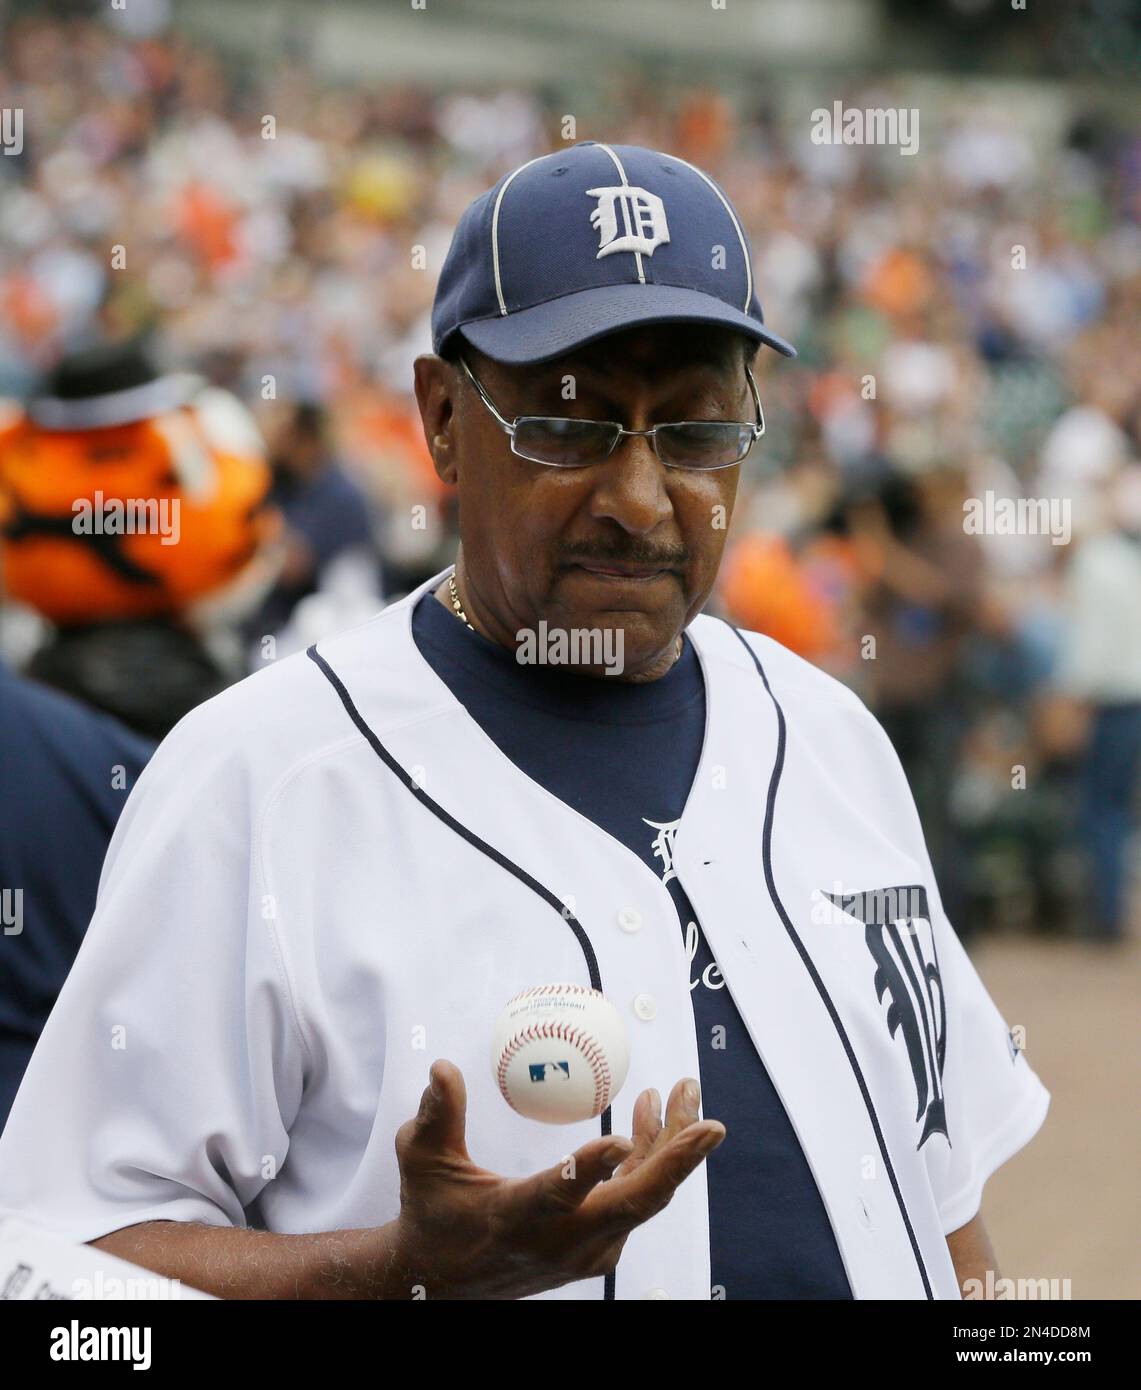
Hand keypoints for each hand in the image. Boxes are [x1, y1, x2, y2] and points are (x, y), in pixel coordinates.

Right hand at [387, 1059, 723, 1299]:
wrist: (443, 1280)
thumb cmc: (433, 1214)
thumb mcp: (423, 1163)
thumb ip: (435, 1116)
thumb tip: (442, 1069)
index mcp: (518, 1217)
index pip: (558, 1196)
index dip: (590, 1170)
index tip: (617, 1139)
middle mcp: (562, 1240)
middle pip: (634, 1203)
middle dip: (676, 1159)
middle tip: (708, 1119)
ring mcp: (587, 1248)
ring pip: (644, 1197)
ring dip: (670, 1146)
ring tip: (682, 1091)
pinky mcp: (599, 1246)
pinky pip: (636, 1199)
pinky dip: (650, 1158)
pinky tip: (650, 1116)